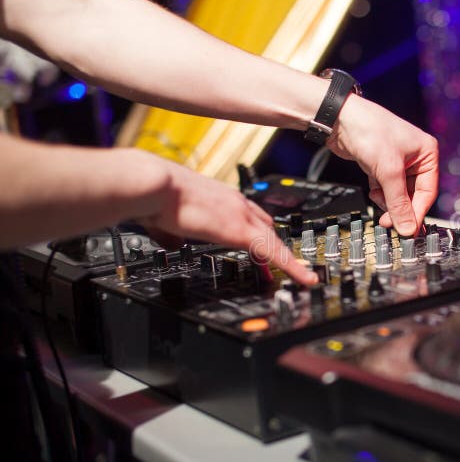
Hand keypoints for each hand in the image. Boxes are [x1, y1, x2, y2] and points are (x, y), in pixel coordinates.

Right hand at [130, 151, 316, 284]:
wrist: (153, 184)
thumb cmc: (153, 196)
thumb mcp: (166, 217)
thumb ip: (173, 232)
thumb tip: (171, 243)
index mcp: (220, 197)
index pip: (249, 215)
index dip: (260, 232)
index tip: (265, 245)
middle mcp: (235, 202)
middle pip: (267, 227)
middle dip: (277, 247)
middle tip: (289, 265)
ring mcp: (241, 214)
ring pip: (274, 241)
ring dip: (288, 260)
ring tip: (303, 276)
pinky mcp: (240, 230)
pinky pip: (274, 252)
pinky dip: (290, 267)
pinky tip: (302, 277)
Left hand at [328, 95, 438, 235]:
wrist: (339, 119)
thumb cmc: (370, 131)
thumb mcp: (388, 171)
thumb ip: (398, 202)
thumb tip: (407, 228)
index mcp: (427, 153)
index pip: (428, 191)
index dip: (417, 212)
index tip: (407, 229)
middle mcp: (415, 157)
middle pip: (413, 195)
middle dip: (399, 208)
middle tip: (389, 222)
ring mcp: (398, 162)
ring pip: (398, 194)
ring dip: (388, 201)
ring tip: (377, 198)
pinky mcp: (382, 165)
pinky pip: (386, 188)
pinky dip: (380, 193)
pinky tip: (373, 191)